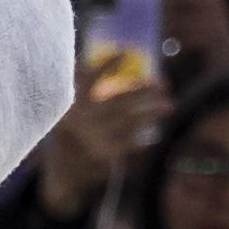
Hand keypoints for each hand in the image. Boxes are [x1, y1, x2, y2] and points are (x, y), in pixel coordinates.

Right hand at [34, 68, 169, 221]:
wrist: (60, 177)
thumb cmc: (69, 139)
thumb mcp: (66, 116)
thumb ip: (83, 96)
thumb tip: (109, 70)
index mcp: (71, 108)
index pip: (89, 81)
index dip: (106, 65)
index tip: (124, 51)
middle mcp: (82, 121)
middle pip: (119, 100)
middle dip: (143, 90)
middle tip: (163, 84)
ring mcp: (94, 139)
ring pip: (130, 121)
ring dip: (151, 112)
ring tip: (169, 105)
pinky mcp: (103, 156)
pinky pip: (130, 143)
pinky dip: (143, 141)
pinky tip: (154, 136)